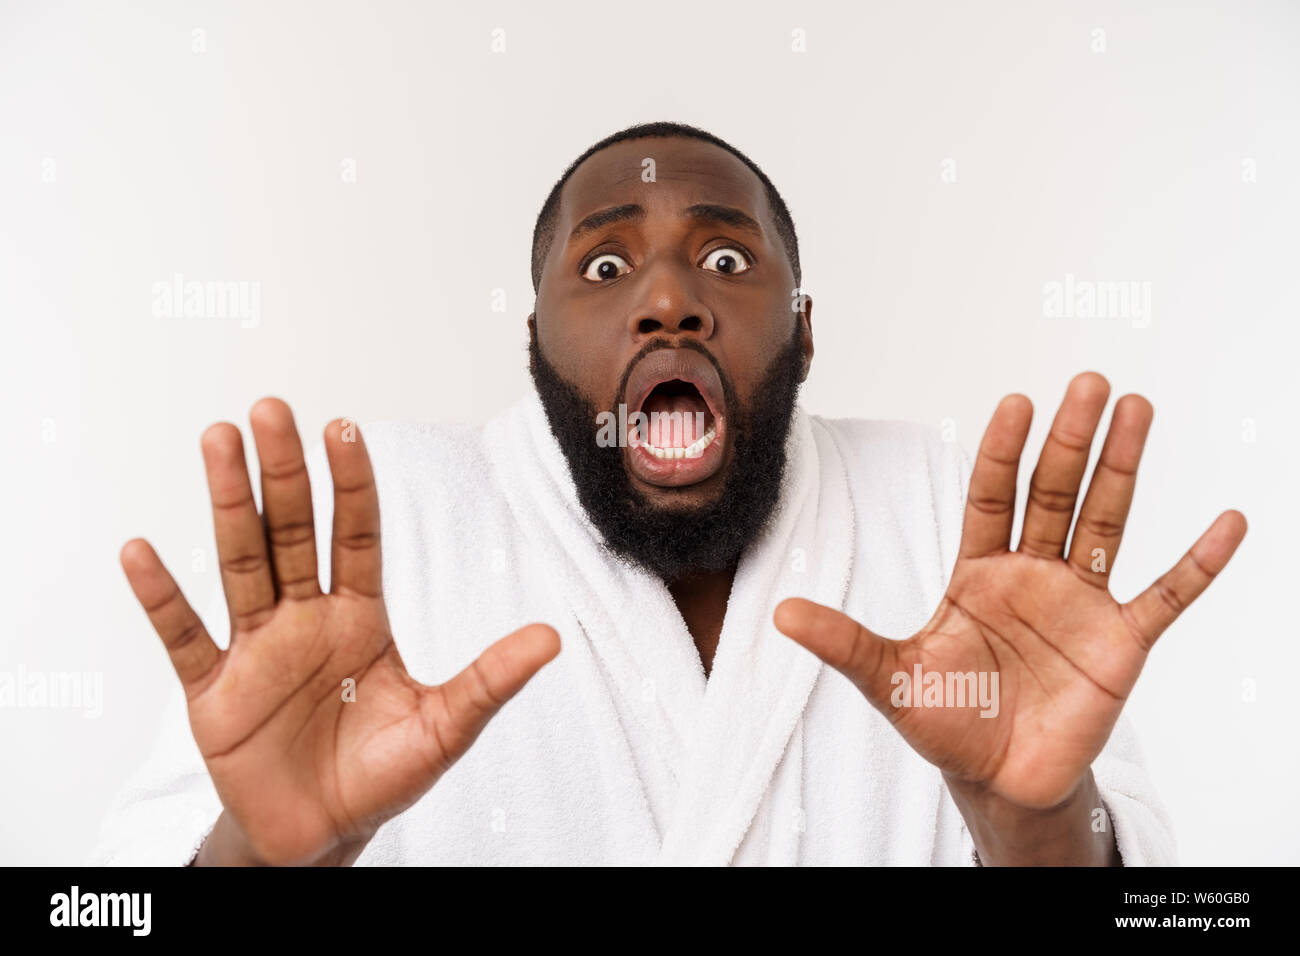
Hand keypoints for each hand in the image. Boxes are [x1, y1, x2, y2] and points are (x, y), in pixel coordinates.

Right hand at [120, 398, 559, 864]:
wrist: (320, 834)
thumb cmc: (380, 776)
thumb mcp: (443, 727)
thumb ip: (489, 680)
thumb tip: (552, 638)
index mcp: (360, 619)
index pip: (358, 536)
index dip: (352, 484)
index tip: (343, 428)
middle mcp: (306, 620)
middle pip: (293, 532)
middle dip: (285, 473)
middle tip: (271, 409)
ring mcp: (256, 650)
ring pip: (240, 563)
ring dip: (228, 504)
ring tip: (217, 443)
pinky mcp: (212, 692)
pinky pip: (183, 637)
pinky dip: (161, 598)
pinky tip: (141, 551)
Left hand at [775, 373, 1244, 814]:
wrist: (997, 778)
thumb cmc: (946, 721)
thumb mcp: (889, 679)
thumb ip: (844, 642)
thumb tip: (780, 614)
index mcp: (978, 572)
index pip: (990, 495)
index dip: (1002, 451)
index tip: (1015, 402)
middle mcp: (1032, 574)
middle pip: (1054, 493)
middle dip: (1070, 440)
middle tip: (1090, 382)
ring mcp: (1081, 603)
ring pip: (1107, 521)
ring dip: (1124, 467)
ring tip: (1139, 409)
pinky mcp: (1121, 643)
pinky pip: (1166, 594)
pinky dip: (1198, 562)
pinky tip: (1226, 522)